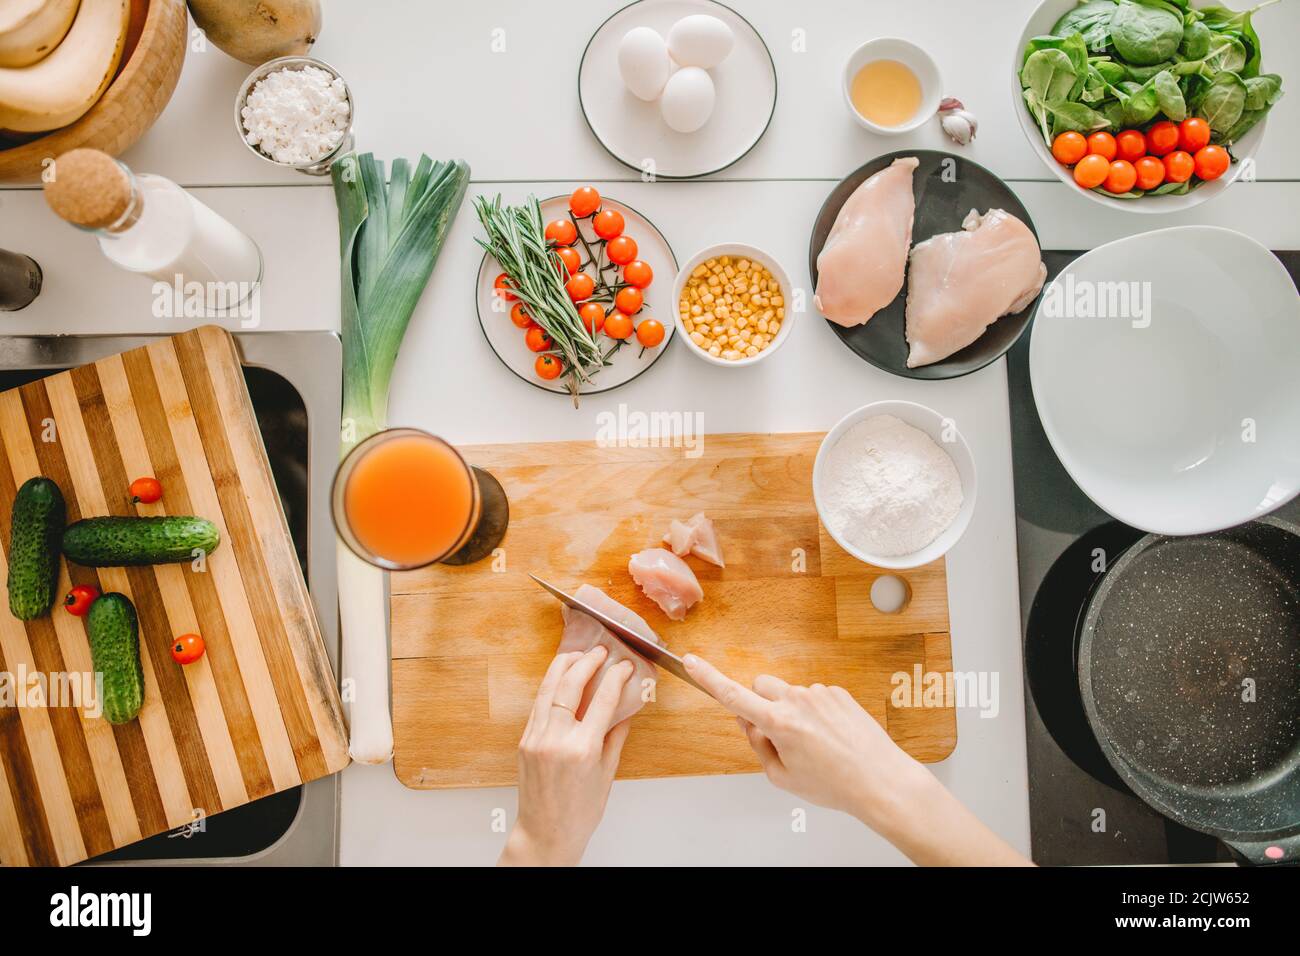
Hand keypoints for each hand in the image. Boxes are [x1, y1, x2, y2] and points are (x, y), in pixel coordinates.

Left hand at [499, 646, 633, 865]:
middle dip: (587, 661)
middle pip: (571, 684)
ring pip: (548, 689)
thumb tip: (626, 709)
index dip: (616, 678)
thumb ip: (616, 737)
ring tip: (578, 654)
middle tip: (601, 651)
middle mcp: (556, 739)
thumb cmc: (579, 812)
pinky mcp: (524, 740)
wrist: (546, 833)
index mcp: (582, 749)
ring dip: (564, 666)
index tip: (625, 666)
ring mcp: (536, 738)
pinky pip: (538, 704)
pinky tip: (560, 677)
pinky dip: (550, 686)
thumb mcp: (607, 774)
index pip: (602, 700)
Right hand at [683, 654, 1030, 866]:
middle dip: (762, 704)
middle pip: (762, 687)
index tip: (691, 662)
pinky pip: (814, 696)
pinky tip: (831, 736)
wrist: (880, 780)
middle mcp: (799, 701)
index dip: (708, 678)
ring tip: (816, 744)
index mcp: (780, 723)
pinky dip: (816, 712)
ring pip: (790, 693)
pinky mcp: (838, 692)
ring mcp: (820, 694)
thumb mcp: (783, 777)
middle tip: (778, 734)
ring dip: (792, 711)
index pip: (734, 695)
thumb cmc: (834, 785)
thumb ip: (758, 746)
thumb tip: (749, 723)